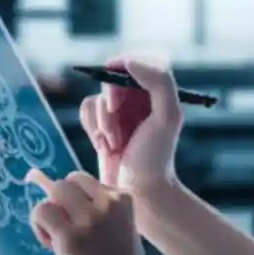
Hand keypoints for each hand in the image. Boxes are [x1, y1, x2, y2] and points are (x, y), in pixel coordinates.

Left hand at [27, 169, 158, 254]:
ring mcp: (89, 217)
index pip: (88, 182)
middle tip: (65, 227)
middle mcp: (107, 202)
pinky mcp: (70, 235)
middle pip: (70, 181)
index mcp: (123, 199)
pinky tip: (51, 245)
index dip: (78, 200)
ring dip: (49, 211)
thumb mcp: (121, 229)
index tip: (80, 222)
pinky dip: (39, 225)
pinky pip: (41, 211)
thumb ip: (102, 213)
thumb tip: (67, 202)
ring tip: (56, 237)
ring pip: (55, 190)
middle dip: (62, 201)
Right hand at [79, 54, 182, 190]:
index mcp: (157, 93)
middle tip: (115, 114)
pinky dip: (92, 127)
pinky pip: (86, 112)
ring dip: (101, 120)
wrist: (138, 192)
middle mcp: (138, 101)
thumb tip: (130, 62)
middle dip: (110, 99)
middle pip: (111, 80)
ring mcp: (118, 115)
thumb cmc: (155, 157)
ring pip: (96, 98)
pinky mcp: (102, 127)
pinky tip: (104, 146)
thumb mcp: (167, 117)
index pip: (137, 65)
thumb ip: (158, 83)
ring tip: (114, 142)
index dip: (122, 65)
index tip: (111, 70)